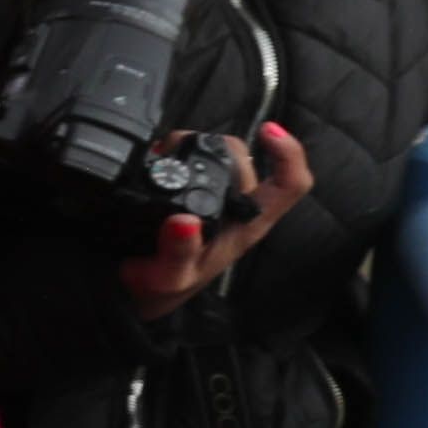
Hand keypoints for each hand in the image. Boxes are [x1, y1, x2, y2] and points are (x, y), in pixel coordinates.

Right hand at [121, 125, 315, 312]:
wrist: (138, 295)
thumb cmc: (160, 290)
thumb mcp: (166, 278)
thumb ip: (177, 252)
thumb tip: (183, 221)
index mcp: (246, 225)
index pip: (289, 185)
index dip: (288, 154)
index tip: (267, 131)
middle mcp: (239, 207)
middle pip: (247, 159)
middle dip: (215, 146)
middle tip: (173, 149)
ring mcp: (218, 197)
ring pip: (223, 155)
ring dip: (193, 148)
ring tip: (163, 154)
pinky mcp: (195, 192)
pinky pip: (200, 160)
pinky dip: (180, 151)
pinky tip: (161, 155)